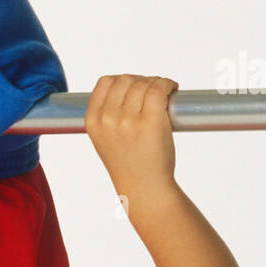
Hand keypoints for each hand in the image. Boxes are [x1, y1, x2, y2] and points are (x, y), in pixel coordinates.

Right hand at [84, 74, 178, 201]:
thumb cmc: (129, 163)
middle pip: (125, 80)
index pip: (105, 83)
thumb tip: (133, 85)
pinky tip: (172, 89)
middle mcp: (107, 119)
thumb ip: (109, 114)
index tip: (135, 87)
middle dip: (142, 80)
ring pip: (143, 83)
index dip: (123, 80)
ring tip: (165, 91)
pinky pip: (158, 89)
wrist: (143, 187)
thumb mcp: (106, 139)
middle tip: (154, 91)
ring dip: (157, 82)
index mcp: (93, 121)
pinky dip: (167, 84)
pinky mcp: (150, 122)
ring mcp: (128, 120)